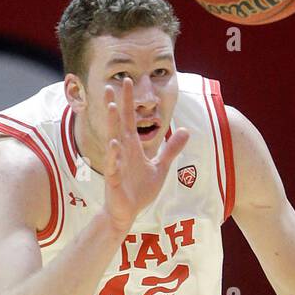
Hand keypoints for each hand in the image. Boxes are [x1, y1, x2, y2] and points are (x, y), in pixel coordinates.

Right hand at [102, 78, 189, 233]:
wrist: (126, 213)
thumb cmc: (140, 190)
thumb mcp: (160, 167)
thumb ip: (171, 149)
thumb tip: (185, 130)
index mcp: (132, 147)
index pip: (130, 119)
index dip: (129, 101)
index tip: (128, 81)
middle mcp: (122, 151)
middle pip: (118, 124)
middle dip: (114, 105)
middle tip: (108, 85)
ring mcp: (116, 164)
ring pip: (113, 140)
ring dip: (111, 124)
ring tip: (110, 107)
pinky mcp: (114, 180)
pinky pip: (113, 166)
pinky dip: (113, 156)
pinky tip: (114, 145)